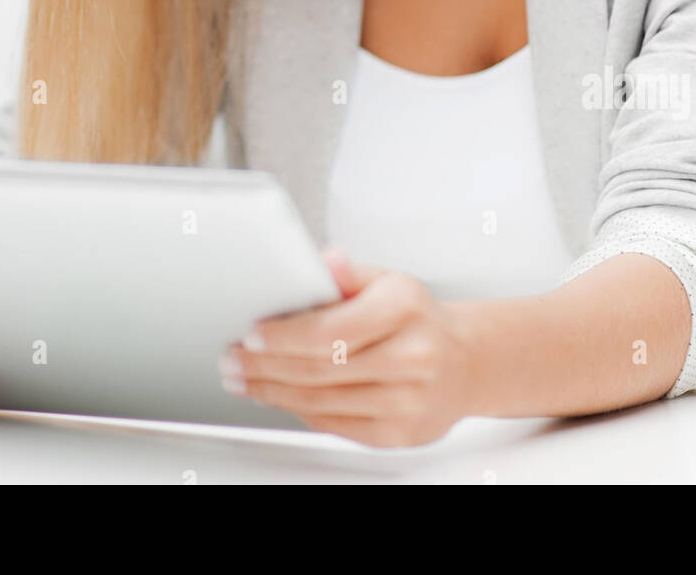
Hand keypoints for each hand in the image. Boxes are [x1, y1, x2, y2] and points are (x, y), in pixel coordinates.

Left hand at [219, 248, 474, 447]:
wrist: (463, 362)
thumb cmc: (416, 318)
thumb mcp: (387, 280)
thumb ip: (347, 274)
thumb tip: (322, 261)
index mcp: (405, 308)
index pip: (331, 330)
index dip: (283, 336)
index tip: (249, 334)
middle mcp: (412, 356)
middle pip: (319, 370)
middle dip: (264, 366)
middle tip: (232, 360)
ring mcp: (408, 401)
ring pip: (321, 401)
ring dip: (272, 391)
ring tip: (244, 378)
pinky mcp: (400, 434)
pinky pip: (334, 424)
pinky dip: (298, 409)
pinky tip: (277, 395)